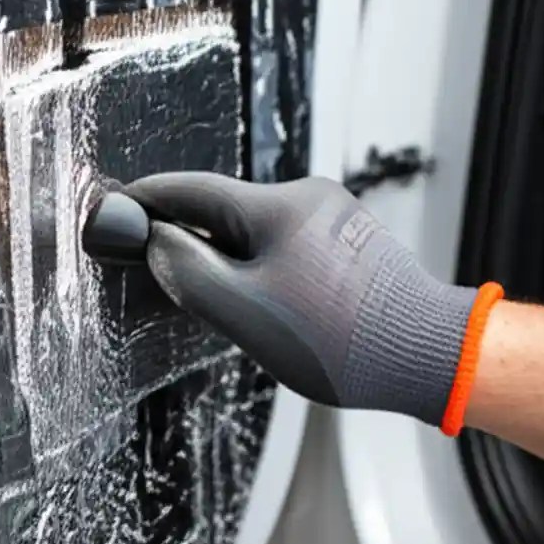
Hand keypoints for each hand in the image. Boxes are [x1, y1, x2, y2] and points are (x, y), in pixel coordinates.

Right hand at [125, 172, 478, 424]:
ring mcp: (333, 220)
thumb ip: (190, 272)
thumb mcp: (246, 311)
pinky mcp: (349, 244)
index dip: (146, 197)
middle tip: (146, 262)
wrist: (430, 354)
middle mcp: (308, 200)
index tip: (113, 203)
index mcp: (279, 205)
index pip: (191, 189)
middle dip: (185, 235)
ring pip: (255, 232)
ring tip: (206, 296)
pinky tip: (254, 300)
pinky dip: (257, 266)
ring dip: (224, 256)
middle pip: (223, 211)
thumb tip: (157, 241)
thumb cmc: (343, 338)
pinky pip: (283, 246)